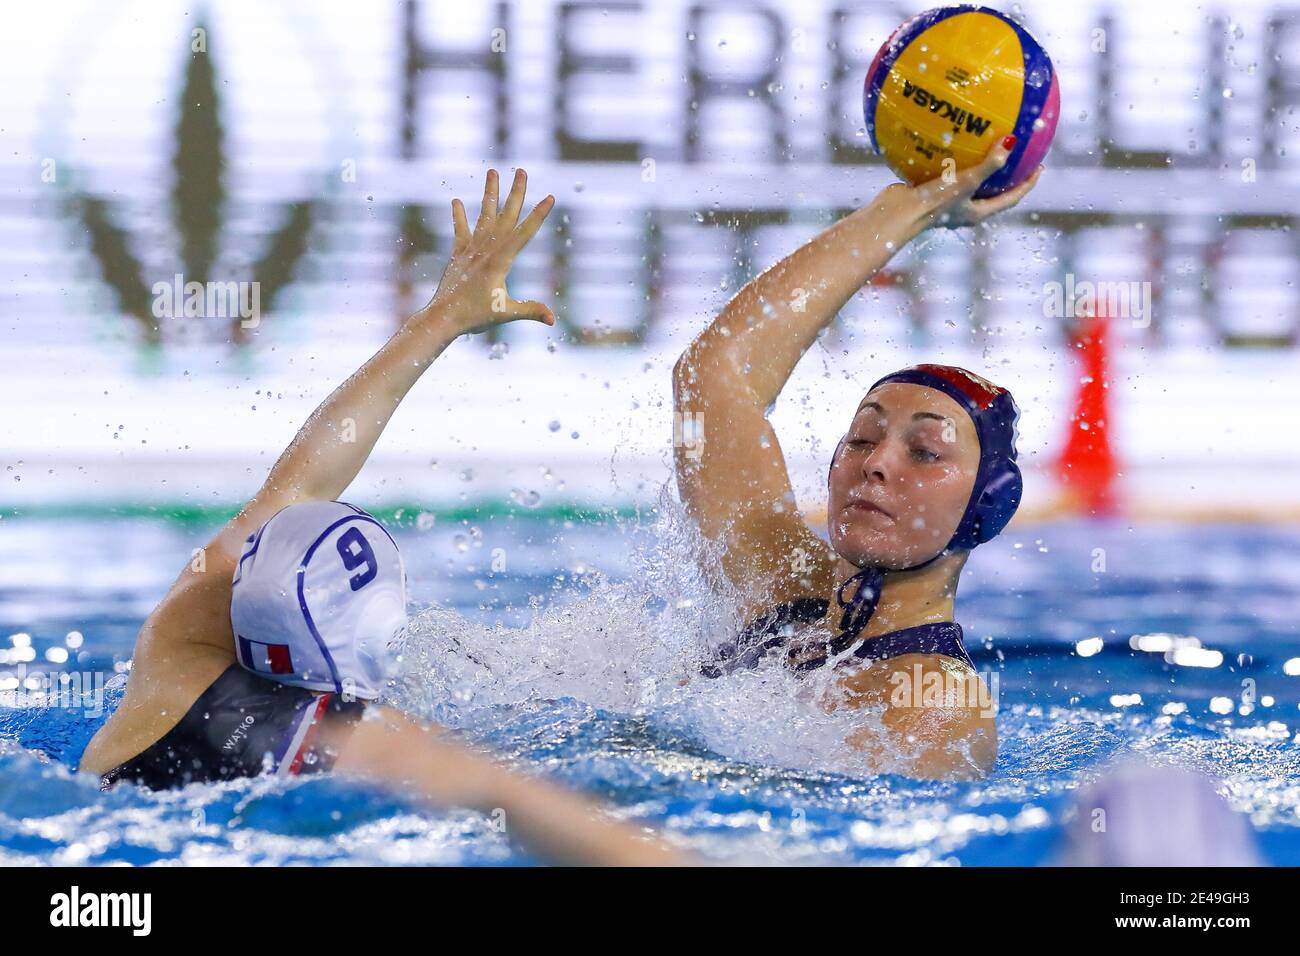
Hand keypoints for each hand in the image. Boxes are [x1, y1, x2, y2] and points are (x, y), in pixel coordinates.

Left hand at [414, 168, 555, 335]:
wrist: (443, 317)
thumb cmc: (475, 318)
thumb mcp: (506, 314)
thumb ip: (531, 310)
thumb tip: (552, 319)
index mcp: (500, 261)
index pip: (524, 232)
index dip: (539, 214)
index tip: (550, 197)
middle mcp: (486, 250)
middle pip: (506, 216)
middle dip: (516, 192)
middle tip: (522, 170)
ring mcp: (471, 250)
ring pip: (484, 216)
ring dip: (490, 193)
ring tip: (493, 171)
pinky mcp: (459, 255)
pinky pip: (460, 231)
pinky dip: (459, 216)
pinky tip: (457, 201)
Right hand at [889, 136, 1041, 230]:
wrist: (897, 213)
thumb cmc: (933, 202)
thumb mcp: (967, 182)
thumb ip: (990, 163)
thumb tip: (1012, 141)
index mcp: (977, 213)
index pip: (1011, 199)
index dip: (1027, 184)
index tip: (1039, 168)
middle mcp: (964, 210)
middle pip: (993, 192)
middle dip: (1006, 176)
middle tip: (1018, 156)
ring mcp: (946, 202)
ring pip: (968, 183)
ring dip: (978, 168)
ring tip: (986, 146)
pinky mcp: (930, 192)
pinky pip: (946, 174)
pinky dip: (952, 160)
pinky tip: (950, 141)